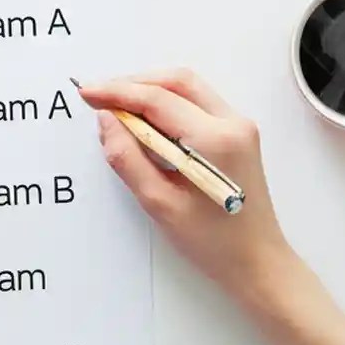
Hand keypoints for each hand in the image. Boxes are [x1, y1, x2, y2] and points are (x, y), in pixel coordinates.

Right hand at [78, 70, 344, 344]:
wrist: (257, 263)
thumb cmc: (212, 242)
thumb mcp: (160, 203)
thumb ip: (128, 158)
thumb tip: (105, 121)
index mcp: (216, 139)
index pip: (158, 99)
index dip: (118, 92)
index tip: (87, 93)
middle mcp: (233, 123)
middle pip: (177, 81)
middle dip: (134, 83)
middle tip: (99, 97)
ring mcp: (239, 126)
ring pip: (188, 88)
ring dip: (150, 91)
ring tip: (116, 108)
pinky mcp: (237, 134)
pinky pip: (197, 105)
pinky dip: (167, 105)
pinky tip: (145, 122)